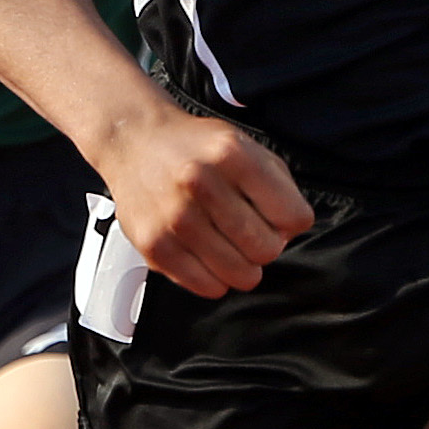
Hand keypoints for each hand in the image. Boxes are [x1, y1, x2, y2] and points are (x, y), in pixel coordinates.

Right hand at [93, 105, 314, 297]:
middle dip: (267, 245)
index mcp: (232, 155)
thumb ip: (277, 185)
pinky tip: (208, 255)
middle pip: (268, 249)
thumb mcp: (245, 145)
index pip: (293, 216)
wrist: (134, 142)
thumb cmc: (195, 148)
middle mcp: (202, 184)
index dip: (291, 221)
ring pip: (241, 275)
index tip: (278, 218)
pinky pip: (208, 287)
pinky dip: (216, 278)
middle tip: (250, 232)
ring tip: (230, 245)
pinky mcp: (155, 246)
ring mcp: (176, 218)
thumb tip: (287, 232)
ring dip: (243, 265)